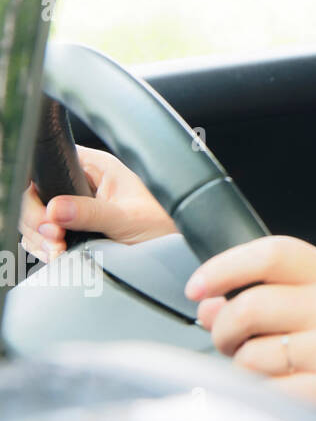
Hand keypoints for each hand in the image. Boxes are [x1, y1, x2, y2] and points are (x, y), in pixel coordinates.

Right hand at [19, 144, 176, 261]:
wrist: (173, 250)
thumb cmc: (163, 223)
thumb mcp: (126, 218)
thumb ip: (92, 213)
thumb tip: (56, 209)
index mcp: (98, 167)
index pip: (50, 166)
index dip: (39, 191)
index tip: (47, 217)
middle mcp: (83, 183)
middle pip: (37, 197)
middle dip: (39, 222)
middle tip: (55, 238)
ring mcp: (76, 206)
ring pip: (38, 219)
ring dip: (42, 238)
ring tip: (60, 249)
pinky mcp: (74, 228)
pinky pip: (44, 236)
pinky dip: (46, 247)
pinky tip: (60, 254)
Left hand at [187, 236, 315, 420]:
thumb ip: (282, 297)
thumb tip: (211, 305)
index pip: (272, 253)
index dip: (224, 266)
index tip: (197, 286)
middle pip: (249, 307)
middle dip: (224, 331)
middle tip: (228, 341)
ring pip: (251, 357)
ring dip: (244, 370)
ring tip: (269, 371)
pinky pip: (270, 393)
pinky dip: (265, 396)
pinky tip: (287, 391)